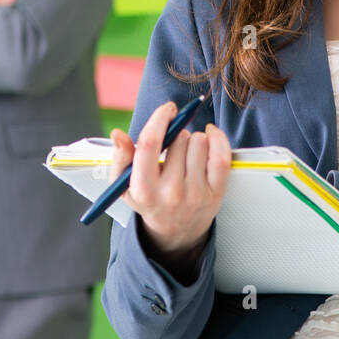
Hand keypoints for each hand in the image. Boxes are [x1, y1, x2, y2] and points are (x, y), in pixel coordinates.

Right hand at [109, 101, 230, 273]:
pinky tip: (209, 135)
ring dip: (194, 137)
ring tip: (186, 149)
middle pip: (178, 139)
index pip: (150, 144)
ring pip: (199, 142)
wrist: (176, 230)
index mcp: (144, 189)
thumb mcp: (125, 184)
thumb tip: (117, 133)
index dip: (159, 119)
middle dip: (177, 132)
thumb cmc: (149, 198)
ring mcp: (196, 194)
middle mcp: (171, 193)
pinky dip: (217, 138)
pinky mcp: (217, 192)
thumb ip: (120, 158)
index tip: (167, 108)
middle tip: (173, 141)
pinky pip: (221, 155)